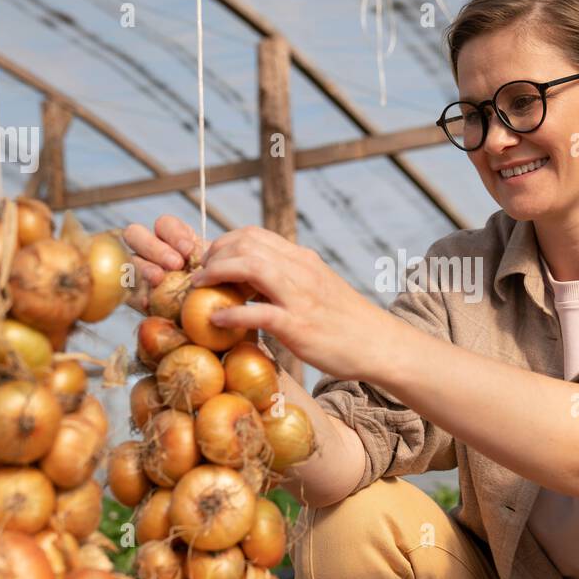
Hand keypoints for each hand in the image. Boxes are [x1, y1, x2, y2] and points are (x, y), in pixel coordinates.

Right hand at [121, 216, 210, 313]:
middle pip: (135, 234)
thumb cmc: (215, 283)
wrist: (210, 308)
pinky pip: (128, 289)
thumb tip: (205, 259)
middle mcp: (150, 249)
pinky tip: (148, 301)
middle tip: (175, 264)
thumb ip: (211, 260)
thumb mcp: (216, 268)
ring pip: (129, 258)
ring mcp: (138, 269)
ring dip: (144, 267)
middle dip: (156, 248)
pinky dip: (138, 294)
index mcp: (171, 238)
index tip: (189, 250)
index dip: (174, 234)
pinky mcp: (133, 293)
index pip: (164, 224)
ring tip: (158, 279)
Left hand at [187, 225, 392, 382]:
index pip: (253, 234)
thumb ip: (288, 279)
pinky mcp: (298, 326)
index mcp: (302, 259)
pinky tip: (216, 320)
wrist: (379, 344)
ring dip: (215, 275)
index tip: (210, 263)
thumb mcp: (316, 288)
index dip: (222, 244)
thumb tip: (252, 283)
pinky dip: (231, 314)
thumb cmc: (345, 321)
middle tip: (199, 277)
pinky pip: (257, 312)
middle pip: (245, 243)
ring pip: (249, 266)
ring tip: (199, 291)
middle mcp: (300, 270)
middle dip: (213, 256)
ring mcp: (299, 296)